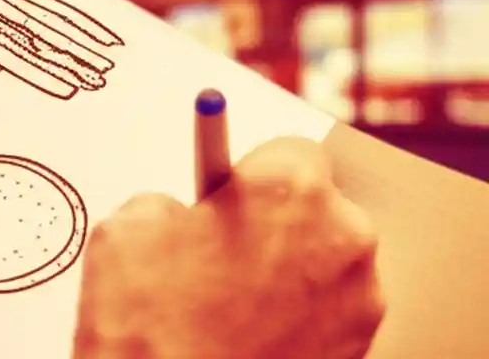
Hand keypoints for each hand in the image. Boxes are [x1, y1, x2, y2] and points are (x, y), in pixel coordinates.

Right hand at [73, 136, 384, 358]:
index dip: (252, 175)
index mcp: (291, 188)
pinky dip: (297, 319)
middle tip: (222, 251)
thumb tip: (191, 215)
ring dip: (289, 272)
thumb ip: (175, 201)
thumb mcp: (130, 225)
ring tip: (232, 303)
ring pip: (325, 263)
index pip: (292, 151)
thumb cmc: (149, 320)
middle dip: (275, 223)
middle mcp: (342, 237)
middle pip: (318, 207)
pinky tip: (249, 334)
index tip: (228, 194)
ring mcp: (358, 301)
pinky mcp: (358, 351)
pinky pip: (329, 314)